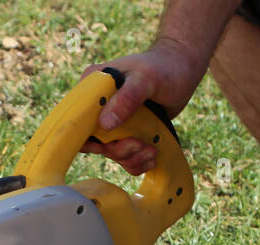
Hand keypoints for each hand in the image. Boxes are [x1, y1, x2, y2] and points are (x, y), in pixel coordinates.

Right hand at [80, 41, 203, 175]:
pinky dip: (137, 162)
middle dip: (118, 150)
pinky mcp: (128, 133)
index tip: (103, 147)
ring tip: (151, 150)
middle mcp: (99, 108)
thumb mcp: (146, 79)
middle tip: (139, 144)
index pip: (76, 120)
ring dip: (131, 157)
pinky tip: (152, 156)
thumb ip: (127, 98)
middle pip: (95, 142)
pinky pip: (125, 157)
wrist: (184, 69)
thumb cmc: (164, 67)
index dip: (84, 138)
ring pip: (111, 153)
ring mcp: (114, 122)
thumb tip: (105, 125)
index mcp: (93, 90)